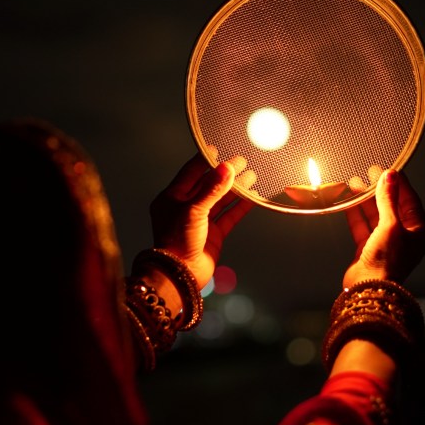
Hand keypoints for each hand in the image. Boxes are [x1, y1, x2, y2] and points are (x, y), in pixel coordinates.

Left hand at [149, 147, 254, 290]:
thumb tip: (227, 167)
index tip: (218, 149)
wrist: (180, 276)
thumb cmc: (177, 242)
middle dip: (225, 173)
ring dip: (235, 189)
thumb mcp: (193, 210)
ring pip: (220, 200)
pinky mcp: (213, 234)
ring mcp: (200, 221)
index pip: (190, 173)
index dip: (205, 160)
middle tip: (241, 160)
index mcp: (171, 198)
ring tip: (251, 175)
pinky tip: (253, 197)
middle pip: (208, 185)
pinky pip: (229, 216)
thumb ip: (212, 189)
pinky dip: (240, 207)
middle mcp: (185, 208)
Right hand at [342, 168, 424, 288]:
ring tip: (354, 184)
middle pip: (393, 207)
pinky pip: (363, 226)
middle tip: (370, 173)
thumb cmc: (387, 261)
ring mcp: (386, 243)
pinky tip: (347, 200)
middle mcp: (404, 237)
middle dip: (380, 190)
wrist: (369, 289)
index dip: (400, 184)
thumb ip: (388, 199)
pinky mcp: (369, 249)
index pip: (411, 201)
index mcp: (419, 233)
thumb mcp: (391, 225)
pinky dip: (355, 214)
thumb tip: (389, 176)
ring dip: (365, 200)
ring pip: (376, 215)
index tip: (389, 169)